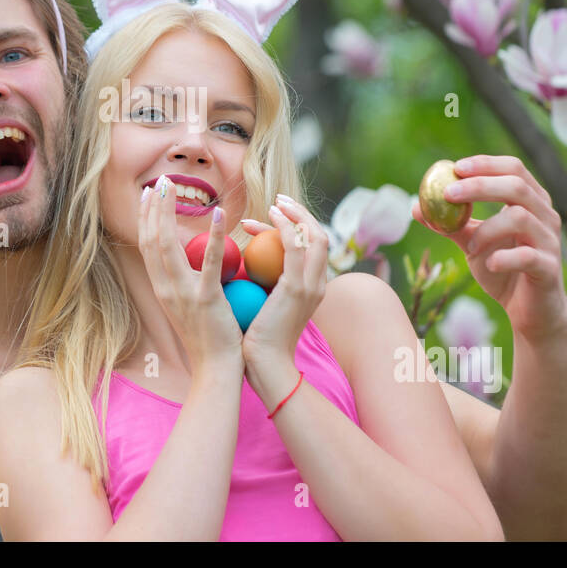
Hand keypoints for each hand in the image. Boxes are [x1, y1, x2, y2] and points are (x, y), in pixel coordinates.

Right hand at [137, 174, 241, 373]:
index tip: (147, 195)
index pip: (147, 246)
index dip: (145, 218)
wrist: (215, 369)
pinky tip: (220, 215)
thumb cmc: (208, 337)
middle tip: (158, 182)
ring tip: (172, 188)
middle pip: (152, 240)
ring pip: (168, 245)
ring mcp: (183, 293)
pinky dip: (213, 236)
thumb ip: (183, 282)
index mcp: (161, 288)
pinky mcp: (206, 299)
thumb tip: (187, 259)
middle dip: (152, 208)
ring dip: (167, 213)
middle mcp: (165, 288)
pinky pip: (209, 262)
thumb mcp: (187, 306)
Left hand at [238, 194, 329, 369]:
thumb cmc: (258, 340)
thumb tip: (246, 267)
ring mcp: (310, 286)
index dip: (296, 228)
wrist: (265, 365)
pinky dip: (284, 226)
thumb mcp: (267, 307)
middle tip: (279, 201)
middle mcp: (318, 284)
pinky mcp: (295, 288)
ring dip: (295, 214)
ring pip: (314, 236)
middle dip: (302, 214)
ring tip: (275, 203)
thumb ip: (265, 286)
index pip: (314, 248)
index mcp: (313, 289)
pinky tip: (268, 216)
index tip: (270, 219)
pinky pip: (294, 246)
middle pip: (320, 236)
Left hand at [412, 154, 566, 341]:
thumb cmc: (503, 269)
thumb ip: (450, 224)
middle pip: (517, 186)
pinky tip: (489, 264)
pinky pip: (527, 256)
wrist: (529, 312)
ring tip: (469, 247)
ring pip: (520, 218)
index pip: (513, 168)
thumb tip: (416, 206)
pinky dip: (503, 258)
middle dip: (479, 186)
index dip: (485, 164)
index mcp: (530, 202)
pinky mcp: (549, 268)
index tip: (455, 167)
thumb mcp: (472, 242)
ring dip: (486, 230)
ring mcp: (550, 241)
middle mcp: (545, 216)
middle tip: (448, 194)